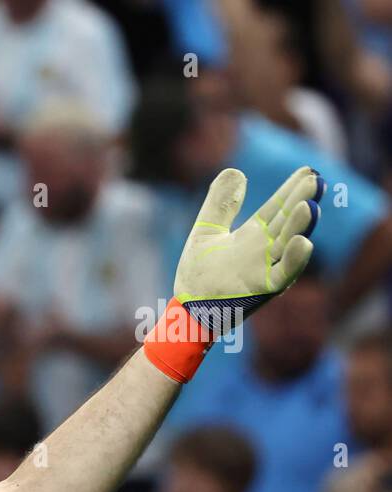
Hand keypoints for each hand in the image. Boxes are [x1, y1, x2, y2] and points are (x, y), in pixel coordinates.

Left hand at [172, 166, 319, 325]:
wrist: (186, 310)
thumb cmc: (198, 275)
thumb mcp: (207, 231)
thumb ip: (220, 204)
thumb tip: (236, 170)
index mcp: (252, 236)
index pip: (276, 208)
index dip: (291, 190)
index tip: (309, 171)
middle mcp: (263, 251)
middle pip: (286, 223)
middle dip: (301, 202)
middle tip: (316, 180)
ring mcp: (264, 270)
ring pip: (287, 246)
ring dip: (299, 227)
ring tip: (310, 206)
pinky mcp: (260, 290)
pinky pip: (282, 276)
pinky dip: (293, 261)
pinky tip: (303, 243)